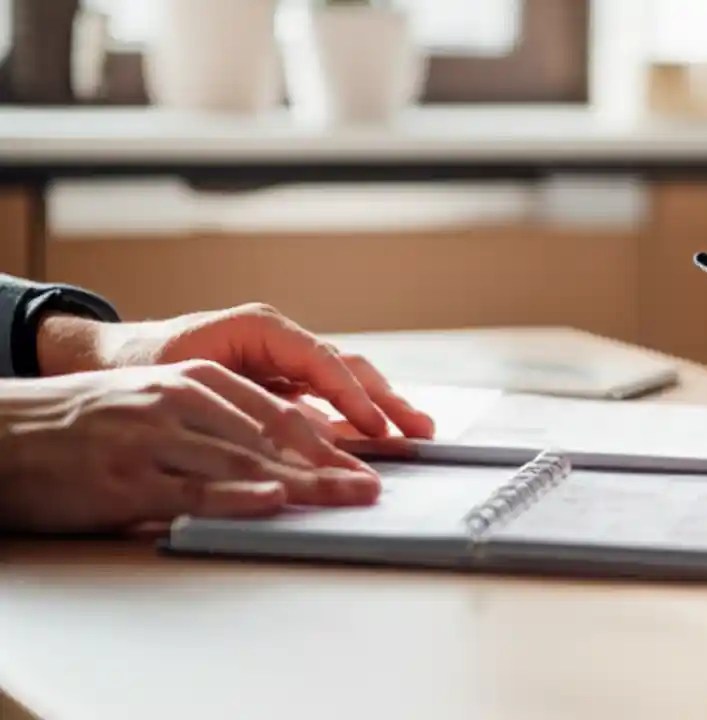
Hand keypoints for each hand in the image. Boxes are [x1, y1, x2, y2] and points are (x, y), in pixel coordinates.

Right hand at [0, 361, 380, 532]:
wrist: (4, 432)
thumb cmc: (87, 421)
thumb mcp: (157, 401)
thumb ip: (215, 419)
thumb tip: (278, 457)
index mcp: (196, 379)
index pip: (280, 410)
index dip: (330, 436)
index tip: (369, 459)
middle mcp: (181, 402)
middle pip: (274, 436)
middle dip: (331, 464)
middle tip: (373, 485)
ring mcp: (154, 438)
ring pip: (245, 461)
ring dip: (305, 483)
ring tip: (347, 496)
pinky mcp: (127, 478)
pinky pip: (194, 488)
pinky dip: (240, 495)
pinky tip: (274, 499)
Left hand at [40, 303, 433, 439]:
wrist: (113, 360)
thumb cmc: (141, 366)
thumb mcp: (188, 381)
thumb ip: (242, 403)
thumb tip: (291, 434)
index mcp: (260, 328)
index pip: (322, 361)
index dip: (354, 397)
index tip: (378, 427)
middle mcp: (279, 340)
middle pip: (347, 367)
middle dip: (385, 400)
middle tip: (419, 430)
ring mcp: (283, 360)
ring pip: (345, 380)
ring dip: (380, 407)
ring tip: (414, 432)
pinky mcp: (281, 381)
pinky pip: (326, 397)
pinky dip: (354, 417)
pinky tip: (378, 437)